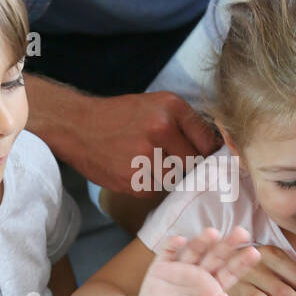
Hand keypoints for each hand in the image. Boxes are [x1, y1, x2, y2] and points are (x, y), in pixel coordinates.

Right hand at [57, 88, 219, 194]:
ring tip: (147, 163)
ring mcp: (147, 155)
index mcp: (171, 107)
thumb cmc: (119, 117)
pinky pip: (155, 190)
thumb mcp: (155, 105)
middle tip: (168, 161)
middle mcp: (161, 128)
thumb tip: (217, 148)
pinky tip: (132, 169)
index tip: (208, 162)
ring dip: (166, 176)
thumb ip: (184, 123)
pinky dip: (148, 184)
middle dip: (186, 167)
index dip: (209, 155)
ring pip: (175, 179)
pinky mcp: (134, 179)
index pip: (208, 141)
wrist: (77, 126)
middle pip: (194, 163)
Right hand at [131, 226, 260, 295]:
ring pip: (195, 250)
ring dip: (203, 241)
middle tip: (242, 232)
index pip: (231, 272)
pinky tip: (180, 240)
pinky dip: (172, 245)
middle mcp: (200, 273)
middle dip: (228, 244)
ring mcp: (182, 268)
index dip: (242, 263)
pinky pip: (168, 252)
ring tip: (212, 233)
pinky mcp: (162, 266)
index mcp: (214, 287)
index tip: (255, 252)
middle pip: (216, 256)